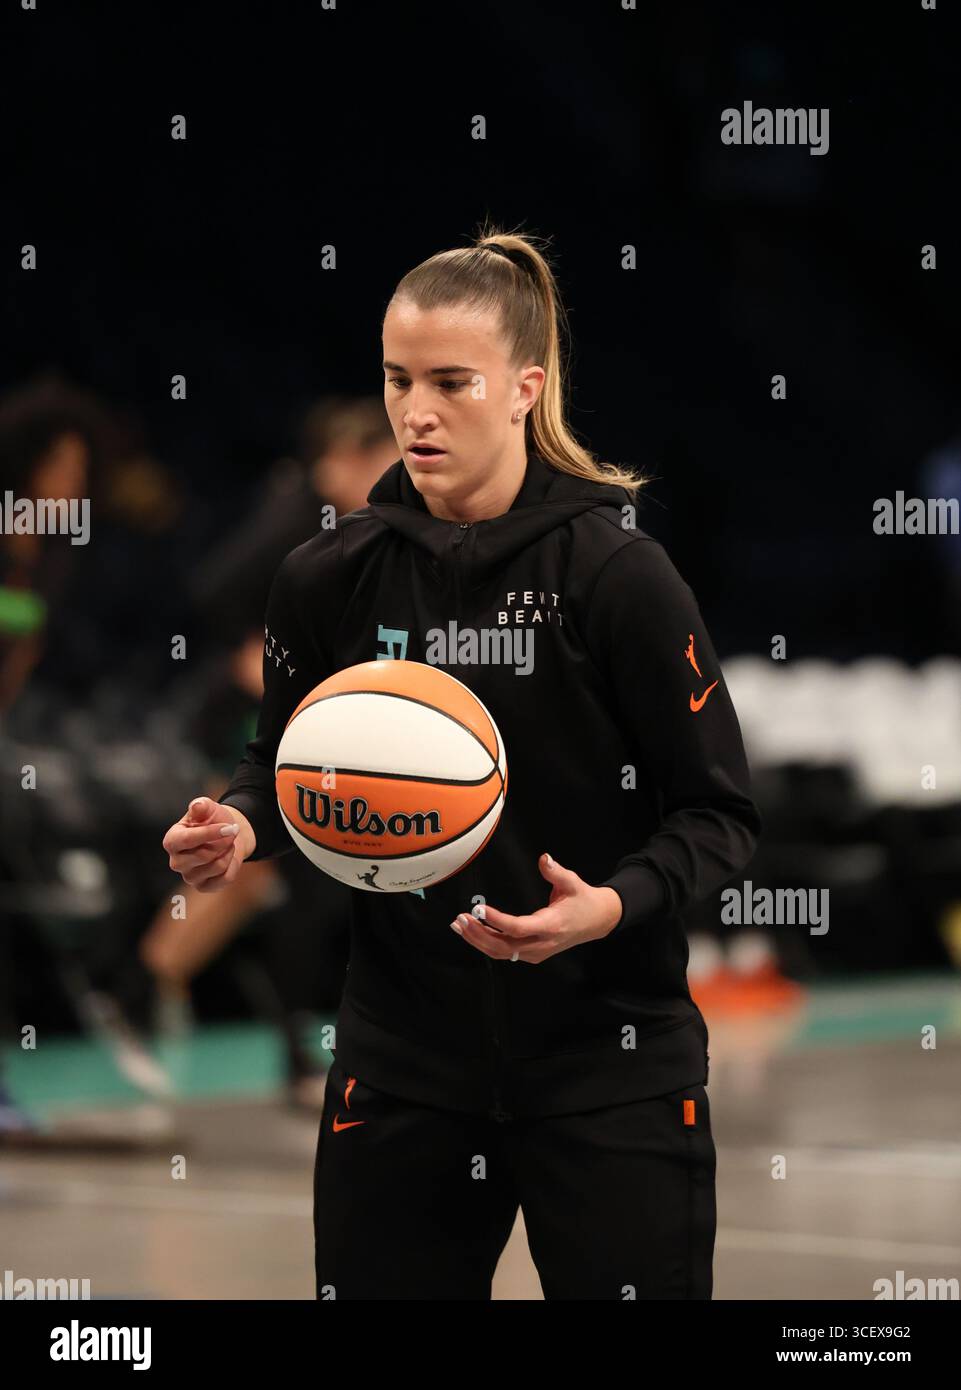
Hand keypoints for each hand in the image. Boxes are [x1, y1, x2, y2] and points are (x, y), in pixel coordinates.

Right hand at [162, 796, 255, 892]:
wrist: (226, 835)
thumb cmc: (212, 820)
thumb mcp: (207, 809)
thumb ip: (201, 806)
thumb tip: (197, 806)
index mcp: (172, 840)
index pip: (187, 840)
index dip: (210, 833)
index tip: (230, 827)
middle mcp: (176, 862)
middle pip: (204, 855)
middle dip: (223, 842)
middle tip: (230, 833)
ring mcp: (189, 877)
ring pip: (217, 867)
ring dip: (229, 852)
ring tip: (227, 844)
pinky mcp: (203, 887)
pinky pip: (225, 878)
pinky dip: (233, 865)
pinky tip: (229, 857)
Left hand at [450, 853, 622, 963]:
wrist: (597, 921)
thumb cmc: (582, 900)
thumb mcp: (572, 882)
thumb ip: (555, 871)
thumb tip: (544, 858)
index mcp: (551, 926)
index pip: (518, 928)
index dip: (497, 921)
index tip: (478, 909)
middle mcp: (542, 944)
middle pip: (504, 947)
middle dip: (479, 935)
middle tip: (460, 919)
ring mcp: (536, 953)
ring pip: (502, 953)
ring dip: (478, 941)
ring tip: (459, 925)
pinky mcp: (532, 954)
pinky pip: (505, 953)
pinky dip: (486, 944)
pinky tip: (472, 932)